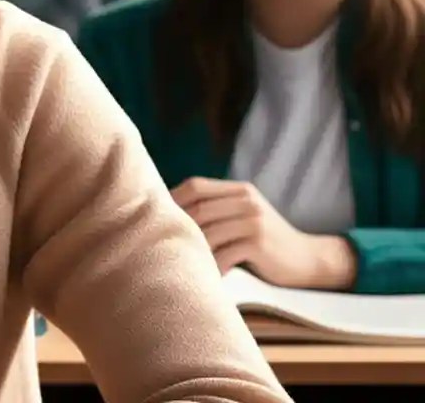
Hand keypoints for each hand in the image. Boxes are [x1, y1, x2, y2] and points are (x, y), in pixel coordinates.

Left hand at [172, 177, 356, 289]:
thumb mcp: (244, 216)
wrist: (308, 259)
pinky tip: (204, 278)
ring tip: (178, 264)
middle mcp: (246, 200)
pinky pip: (224, 255)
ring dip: (192, 251)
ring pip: (208, 233)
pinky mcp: (259, 244)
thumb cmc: (265, 241)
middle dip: (177, 228)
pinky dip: (211, 267)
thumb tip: (168, 213)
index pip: (195, 186)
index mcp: (239, 190)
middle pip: (198, 209)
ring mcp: (253, 221)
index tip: (155, 218)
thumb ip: (217, 209)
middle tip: (160, 245)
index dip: (172, 199)